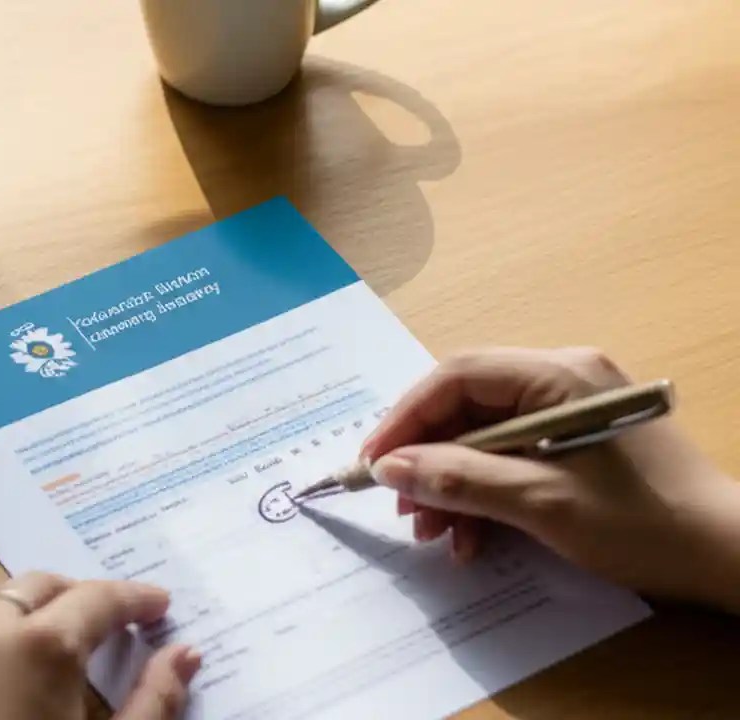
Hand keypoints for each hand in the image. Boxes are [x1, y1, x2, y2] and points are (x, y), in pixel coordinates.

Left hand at [0, 573, 200, 719]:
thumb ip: (154, 702)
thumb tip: (184, 655)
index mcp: (39, 646)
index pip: (98, 600)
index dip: (134, 599)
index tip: (159, 605)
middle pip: (35, 588)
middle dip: (78, 595)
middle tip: (112, 617)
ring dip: (18, 603)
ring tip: (46, 623)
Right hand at [361, 347, 739, 610]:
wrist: (726, 556)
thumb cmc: (642, 522)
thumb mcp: (541, 503)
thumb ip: (460, 479)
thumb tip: (389, 467)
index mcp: (558, 374)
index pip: (457, 376)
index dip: (405, 418)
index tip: (371, 462)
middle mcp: (561, 377)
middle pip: (467, 406)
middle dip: (427, 458)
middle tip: (401, 506)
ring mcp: (569, 408)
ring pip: (484, 435)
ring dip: (451, 482)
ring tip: (433, 533)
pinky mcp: (575, 441)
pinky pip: (510, 455)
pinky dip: (484, 492)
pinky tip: (471, 537)